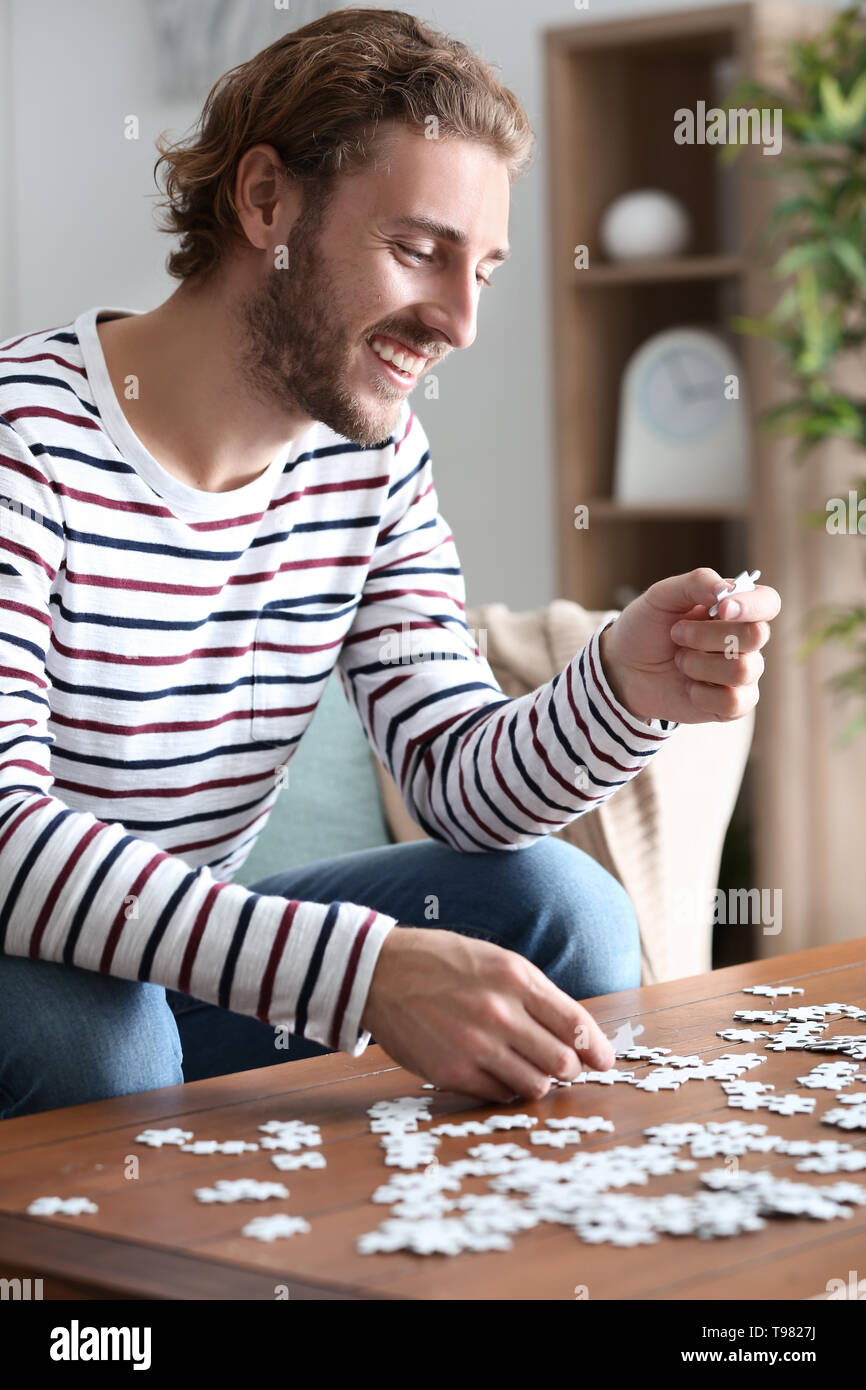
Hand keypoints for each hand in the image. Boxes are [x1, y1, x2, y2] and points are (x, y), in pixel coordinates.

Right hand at [361, 927, 614, 1102]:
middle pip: (562, 1062)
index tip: (603, 1060)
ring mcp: (475, 1045)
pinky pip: (500, 1094)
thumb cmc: (443, 964)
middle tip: (561, 1064)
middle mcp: (499, 1012)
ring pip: (535, 1085)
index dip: (596, 1048)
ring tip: (527, 1068)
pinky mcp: (452, 1071)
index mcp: (515, 978)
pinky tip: (497, 1071)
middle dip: (569, 1067)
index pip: (575, 1024)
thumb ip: (537, 995)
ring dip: (538, 1080)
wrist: (379, 973)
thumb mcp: (497, 962)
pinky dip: (506, 1088)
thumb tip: (577, 1035)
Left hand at [599, 567, 780, 724]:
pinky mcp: (731, 705)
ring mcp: (741, 674)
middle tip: (677, 634)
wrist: (623, 668)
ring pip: (742, 670)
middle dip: (706, 635)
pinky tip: (688, 687)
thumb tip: (727, 589)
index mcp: (735, 609)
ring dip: (699, 664)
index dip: (751, 605)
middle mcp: (745, 641)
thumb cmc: (647, 628)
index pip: (768, 602)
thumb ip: (696, 582)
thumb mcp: (661, 596)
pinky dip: (702, 695)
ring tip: (680, 660)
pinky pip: (734, 702)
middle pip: (756, 636)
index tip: (721, 608)